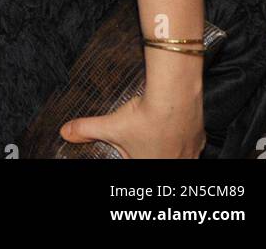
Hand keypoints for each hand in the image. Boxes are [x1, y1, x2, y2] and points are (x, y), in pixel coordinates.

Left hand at [59, 91, 206, 158]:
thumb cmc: (145, 117)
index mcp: (152, 167)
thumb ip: (87, 130)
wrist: (174, 98)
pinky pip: (192, 145)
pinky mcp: (200, 139)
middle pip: (159, 159)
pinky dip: (184, 138)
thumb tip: (65, 132)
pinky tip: (176, 127)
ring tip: (159, 135)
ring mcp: (190, 154)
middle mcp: (173, 165)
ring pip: (179, 156)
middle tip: (146, 139)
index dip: (133, 155)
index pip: (138, 163)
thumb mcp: (110, 125)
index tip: (135, 149)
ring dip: (169, 148)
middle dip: (151, 152)